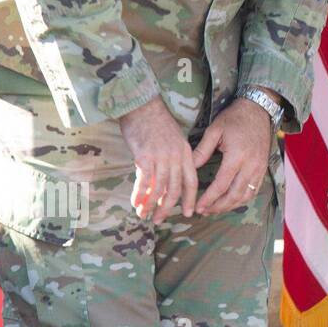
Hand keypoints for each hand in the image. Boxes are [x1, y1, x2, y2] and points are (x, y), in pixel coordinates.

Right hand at [117, 97, 197, 222]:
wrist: (143, 107)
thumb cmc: (156, 123)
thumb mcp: (174, 139)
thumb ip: (174, 158)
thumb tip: (168, 178)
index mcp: (185, 153)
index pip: (191, 181)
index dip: (190, 199)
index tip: (190, 213)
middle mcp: (175, 157)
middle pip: (175, 188)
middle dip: (168, 207)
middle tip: (160, 220)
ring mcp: (160, 157)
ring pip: (159, 188)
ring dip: (151, 204)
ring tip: (144, 215)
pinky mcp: (144, 157)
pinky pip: (144, 181)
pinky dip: (140, 194)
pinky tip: (136, 203)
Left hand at [191, 93, 275, 215]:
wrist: (258, 110)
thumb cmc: (234, 118)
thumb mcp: (214, 131)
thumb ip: (201, 151)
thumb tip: (188, 168)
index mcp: (237, 156)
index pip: (221, 185)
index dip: (208, 199)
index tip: (198, 207)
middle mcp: (251, 165)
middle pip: (234, 195)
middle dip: (218, 206)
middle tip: (204, 212)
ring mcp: (259, 167)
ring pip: (246, 195)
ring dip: (230, 205)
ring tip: (215, 209)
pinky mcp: (264, 168)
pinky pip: (254, 190)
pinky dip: (242, 199)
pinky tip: (231, 201)